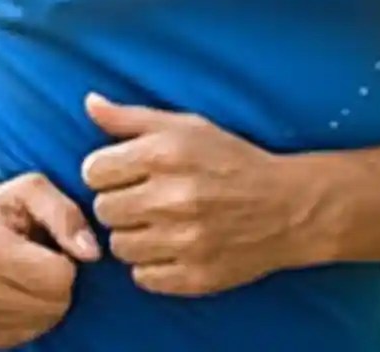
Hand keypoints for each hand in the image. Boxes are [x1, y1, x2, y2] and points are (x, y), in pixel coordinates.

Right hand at [0, 174, 100, 347]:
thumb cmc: (4, 209)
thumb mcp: (33, 189)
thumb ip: (66, 215)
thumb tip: (91, 253)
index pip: (58, 277)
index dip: (66, 259)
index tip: (51, 244)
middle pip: (55, 302)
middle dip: (60, 280)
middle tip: (40, 258)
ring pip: (47, 320)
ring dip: (48, 298)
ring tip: (28, 273)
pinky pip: (31, 334)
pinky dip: (34, 315)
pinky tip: (18, 292)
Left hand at [81, 93, 317, 296]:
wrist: (289, 207)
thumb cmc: (233, 160)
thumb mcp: (187, 127)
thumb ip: (132, 118)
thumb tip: (89, 102)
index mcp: (165, 154)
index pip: (93, 171)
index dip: (108, 172)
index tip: (128, 174)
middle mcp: (172, 197)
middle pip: (103, 209)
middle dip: (121, 203)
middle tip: (149, 199)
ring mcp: (183, 241)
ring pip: (119, 246)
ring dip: (135, 236)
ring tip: (163, 223)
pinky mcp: (194, 275)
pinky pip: (142, 277)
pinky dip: (153, 265)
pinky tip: (175, 247)